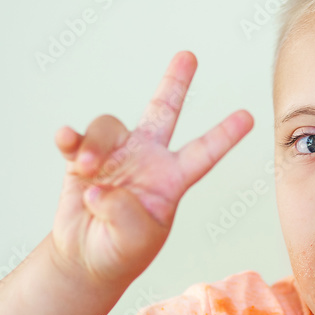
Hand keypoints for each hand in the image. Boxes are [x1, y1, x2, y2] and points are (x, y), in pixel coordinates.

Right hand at [51, 51, 252, 284]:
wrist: (85, 258)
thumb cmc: (120, 250)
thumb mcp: (134, 242)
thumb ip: (125, 216)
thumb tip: (101, 188)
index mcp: (171, 180)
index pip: (203, 154)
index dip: (224, 136)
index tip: (249, 117)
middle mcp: (147, 160)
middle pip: (163, 112)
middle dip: (175, 83)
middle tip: (189, 55)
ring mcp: (115, 155)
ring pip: (109, 127)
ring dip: (97, 146)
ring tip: (90, 173)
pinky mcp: (82, 159)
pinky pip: (77, 138)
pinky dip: (71, 139)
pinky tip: (65, 141)